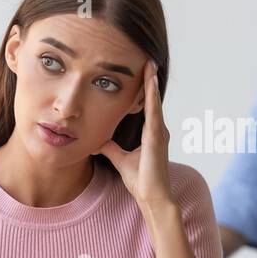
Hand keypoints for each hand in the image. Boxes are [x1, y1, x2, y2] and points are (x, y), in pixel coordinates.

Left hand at [95, 58, 174, 210]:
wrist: (152, 197)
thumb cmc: (141, 181)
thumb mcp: (120, 159)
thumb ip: (110, 147)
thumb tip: (96, 140)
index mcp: (151, 134)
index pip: (147, 106)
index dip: (145, 90)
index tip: (143, 73)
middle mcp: (158, 130)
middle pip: (153, 100)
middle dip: (150, 80)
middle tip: (148, 60)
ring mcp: (159, 133)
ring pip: (155, 102)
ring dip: (152, 83)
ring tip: (150, 65)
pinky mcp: (157, 138)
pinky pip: (154, 112)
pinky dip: (152, 97)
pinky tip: (150, 83)